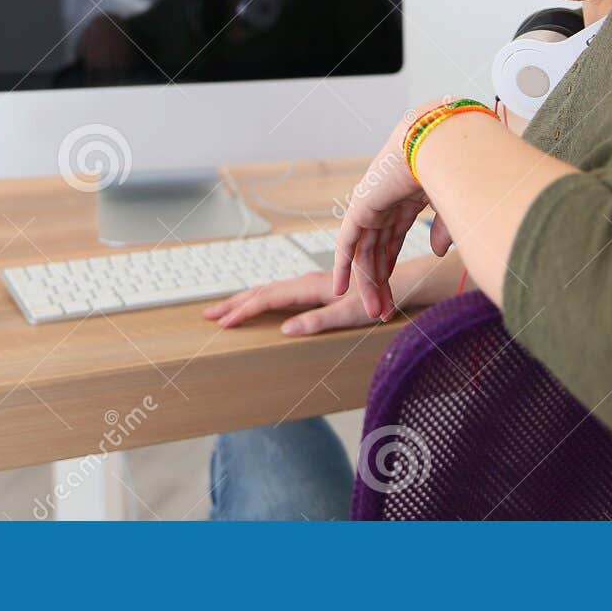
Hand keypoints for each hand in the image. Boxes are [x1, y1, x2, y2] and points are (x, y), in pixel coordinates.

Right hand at [204, 271, 395, 335]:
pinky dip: (261, 298)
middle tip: (209, 315)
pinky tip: (258, 304)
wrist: (402, 283)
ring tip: (225, 310)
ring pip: (269, 290)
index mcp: (311, 286)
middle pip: (262, 290)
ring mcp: (311, 283)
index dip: (244, 311)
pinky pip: (280, 292)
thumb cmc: (379, 300)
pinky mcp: (316, 287)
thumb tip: (285, 329)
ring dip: (245, 300)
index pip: (268, 298)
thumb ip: (318, 321)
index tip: (223, 323)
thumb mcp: (350, 315)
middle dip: (235, 303)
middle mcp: (307, 281)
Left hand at [332, 103, 451, 321]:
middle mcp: (386, 203)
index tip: (394, 297)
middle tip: (383, 312)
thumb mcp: (453, 206)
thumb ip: (444, 230)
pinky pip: (347, 243)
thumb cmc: (455, 166)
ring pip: (365, 252)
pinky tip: (340, 289)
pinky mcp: (361, 207)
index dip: (391, 268)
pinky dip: (342, 266)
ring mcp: (371, 204)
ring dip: (368, 284)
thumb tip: (437, 253)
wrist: (441, 143)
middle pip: (377, 251)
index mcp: (407, 198)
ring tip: (375, 312)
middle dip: (380, 283)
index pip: (393, 239)